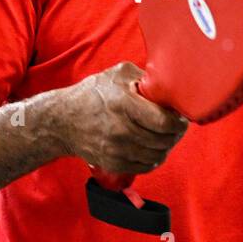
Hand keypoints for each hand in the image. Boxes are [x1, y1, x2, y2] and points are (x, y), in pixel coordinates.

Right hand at [55, 62, 188, 173]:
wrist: (61, 121)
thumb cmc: (92, 94)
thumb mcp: (117, 74)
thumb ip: (145, 76)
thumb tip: (170, 84)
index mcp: (123, 104)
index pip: (163, 122)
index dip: (178, 123)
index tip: (182, 119)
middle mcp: (120, 129)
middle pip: (163, 140)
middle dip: (175, 135)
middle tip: (177, 128)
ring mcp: (115, 149)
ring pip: (157, 155)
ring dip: (166, 147)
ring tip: (166, 137)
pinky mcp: (112, 163)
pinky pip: (144, 167)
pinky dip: (154, 159)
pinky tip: (154, 149)